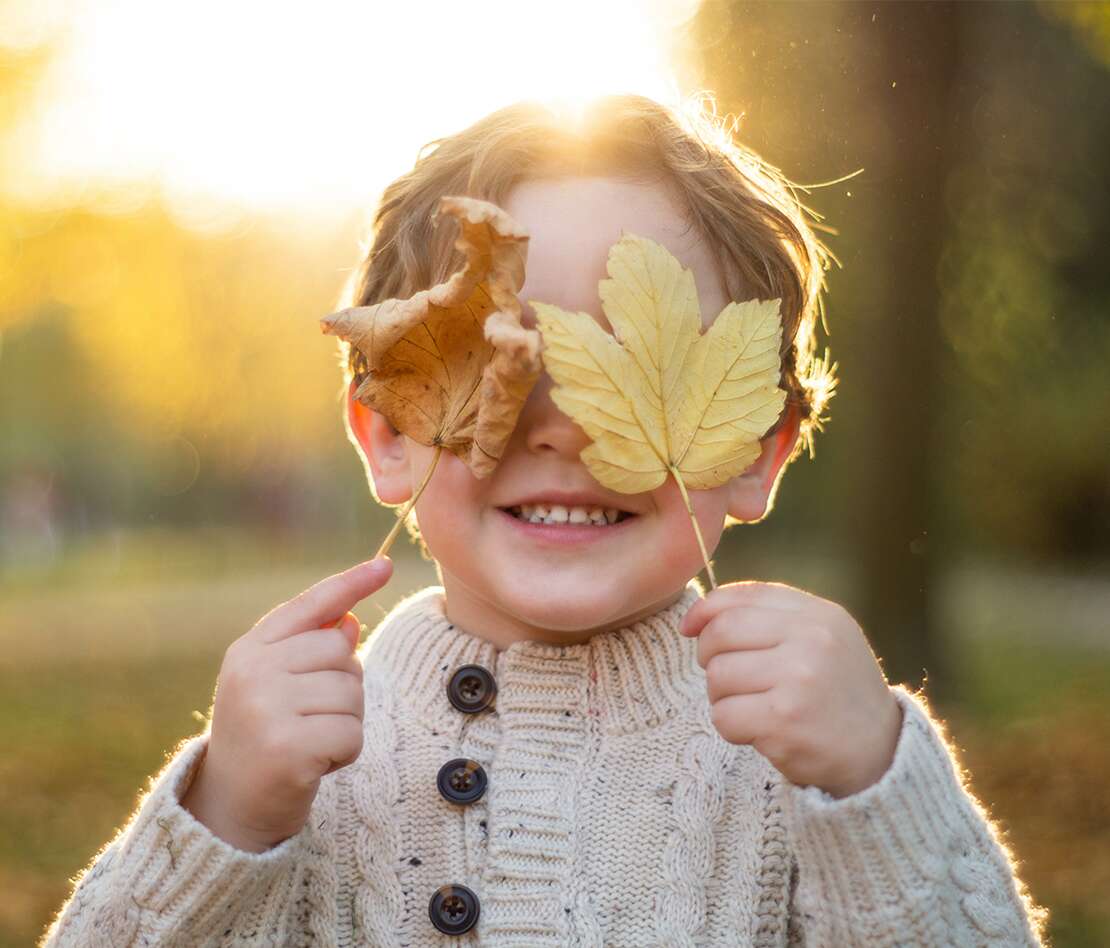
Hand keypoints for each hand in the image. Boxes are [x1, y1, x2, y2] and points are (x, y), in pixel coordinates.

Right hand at [181, 557, 392, 850]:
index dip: (350, 584)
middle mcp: (252, 673)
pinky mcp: (287, 748)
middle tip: (310, 718)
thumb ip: (309, 649)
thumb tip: (350, 620)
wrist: (229, 809)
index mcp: (249, 650)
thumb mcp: (275, 685)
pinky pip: (351, 733)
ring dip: (345, 723)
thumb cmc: (263, 738)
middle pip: (341, 651)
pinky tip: (315, 765)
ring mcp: (266, 709)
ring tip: (310, 741)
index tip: (384, 565)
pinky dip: (345, 753)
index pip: (310, 606)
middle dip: (343, 685)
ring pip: (351, 693)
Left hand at [679, 581, 902, 798]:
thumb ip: (769, 618)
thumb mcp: (822, 639)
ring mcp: (799, 679)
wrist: (881, 755)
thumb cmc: (837, 693)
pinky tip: (760, 732)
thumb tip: (697, 617)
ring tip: (753, 708)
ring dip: (723, 698)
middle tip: (728, 679)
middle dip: (710, 657)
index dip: (705, 610)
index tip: (690, 628)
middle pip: (721, 633)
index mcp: (819, 614)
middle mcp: (812, 640)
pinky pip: (724, 715)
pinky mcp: (784, 720)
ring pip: (718, 676)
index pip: (743, 596)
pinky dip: (732, 728)